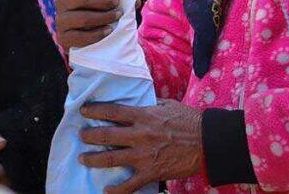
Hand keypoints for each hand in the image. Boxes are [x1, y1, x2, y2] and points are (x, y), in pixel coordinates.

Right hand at [56, 0, 119, 51]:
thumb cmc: (97, 12)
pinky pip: (80, 36)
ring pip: (82, 17)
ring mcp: (60, 19)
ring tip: (117, 16)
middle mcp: (62, 0)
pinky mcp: (63, 37)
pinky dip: (97, 33)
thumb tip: (135, 1)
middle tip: (117, 3)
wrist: (84, 38)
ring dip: (103, 17)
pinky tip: (109, 30)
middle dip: (103, 0)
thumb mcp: (105, 1)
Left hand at [79, 100, 203, 193]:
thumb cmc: (190, 121)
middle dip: (89, 135)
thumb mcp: (169, 105)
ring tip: (83, 159)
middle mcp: (140, 135)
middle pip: (106, 135)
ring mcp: (144, 155)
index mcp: (144, 116)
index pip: (113, 111)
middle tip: (81, 136)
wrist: (207, 141)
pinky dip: (116, 190)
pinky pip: (130, 185)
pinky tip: (107, 191)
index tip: (83, 111)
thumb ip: (151, 106)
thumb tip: (140, 104)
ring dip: (94, 159)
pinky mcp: (151, 173)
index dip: (95, 110)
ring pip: (111, 159)